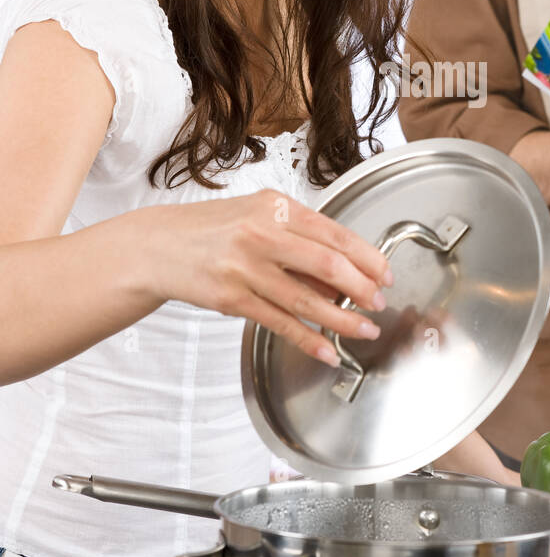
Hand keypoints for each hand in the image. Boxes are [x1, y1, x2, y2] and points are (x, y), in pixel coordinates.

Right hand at [147, 189, 392, 365]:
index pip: (334, 234)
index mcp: (275, 207)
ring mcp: (245, 268)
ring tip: (364, 331)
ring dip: (342, 320)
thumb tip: (344, 275)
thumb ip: (299, 237)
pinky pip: (280, 323)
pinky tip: (327, 350)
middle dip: (362, 289)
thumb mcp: (258, 215)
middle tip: (379, 304)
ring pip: (307, 300)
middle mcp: (262, 234)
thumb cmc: (214, 230)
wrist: (158, 246)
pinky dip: (308, 339)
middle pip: (327, 265)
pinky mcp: (232, 298)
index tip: (385, 274)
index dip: (367, 257)